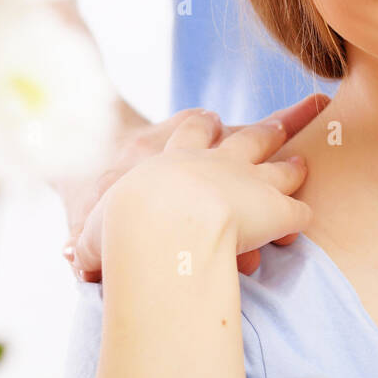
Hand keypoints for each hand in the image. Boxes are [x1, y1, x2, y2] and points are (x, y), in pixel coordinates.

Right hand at [59, 93, 328, 280]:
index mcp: (170, 151)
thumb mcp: (88, 223)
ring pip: (279, 165)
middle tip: (283, 125)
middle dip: (267, 130)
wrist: (155, 216)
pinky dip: (301, 215)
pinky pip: (297, 210)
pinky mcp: (274, 207)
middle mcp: (214, 158)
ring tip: (304, 164)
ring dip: (291, 166)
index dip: (200, 125)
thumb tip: (71, 261)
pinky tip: (306, 220)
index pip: (189, 129)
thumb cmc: (111, 220)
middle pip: (248, 136)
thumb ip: (86, 238)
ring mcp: (247, 178)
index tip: (209, 117)